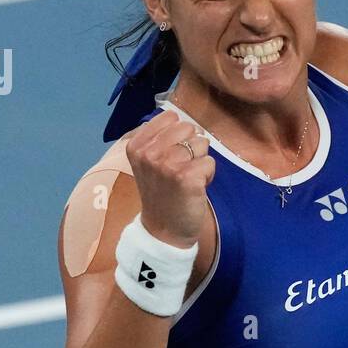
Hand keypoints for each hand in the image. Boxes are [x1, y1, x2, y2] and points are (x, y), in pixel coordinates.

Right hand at [124, 111, 214, 247]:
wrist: (163, 230)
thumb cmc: (161, 193)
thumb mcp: (148, 162)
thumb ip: (160, 138)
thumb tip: (182, 118)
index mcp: (137, 145)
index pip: (171, 117)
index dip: (179, 135)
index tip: (171, 155)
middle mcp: (149, 153)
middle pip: (189, 128)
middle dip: (192, 146)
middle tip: (182, 169)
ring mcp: (167, 164)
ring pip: (202, 143)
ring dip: (201, 161)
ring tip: (188, 179)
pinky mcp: (186, 177)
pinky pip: (210, 162)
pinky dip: (208, 176)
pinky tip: (195, 189)